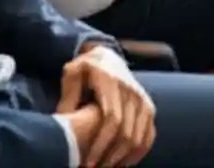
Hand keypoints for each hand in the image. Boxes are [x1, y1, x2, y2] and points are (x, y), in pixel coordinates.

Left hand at [57, 46, 156, 167]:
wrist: (108, 56)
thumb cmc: (85, 68)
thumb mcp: (72, 72)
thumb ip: (68, 94)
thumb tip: (63, 119)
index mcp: (111, 82)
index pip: (111, 119)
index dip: (100, 143)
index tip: (87, 161)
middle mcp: (131, 90)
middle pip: (126, 131)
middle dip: (111, 156)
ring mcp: (143, 99)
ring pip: (139, 136)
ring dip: (124, 157)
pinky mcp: (148, 106)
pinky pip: (150, 134)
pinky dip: (140, 151)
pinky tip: (126, 163)